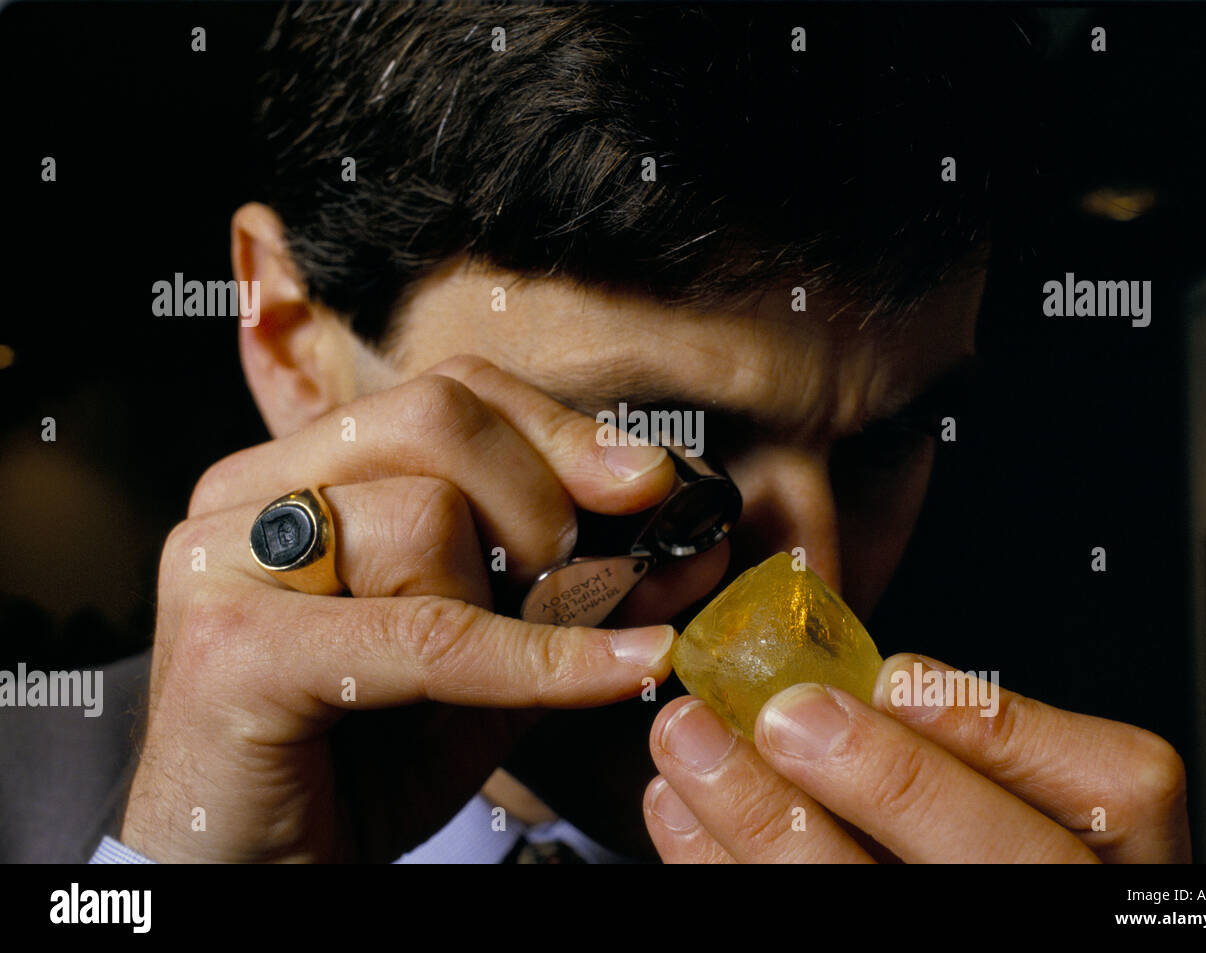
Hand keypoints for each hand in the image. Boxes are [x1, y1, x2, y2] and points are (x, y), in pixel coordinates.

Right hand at [122, 355, 701, 862]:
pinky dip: (537, 659)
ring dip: (502, 605)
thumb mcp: (488, 660)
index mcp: (300, 470)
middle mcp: (250, 492)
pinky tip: (618, 670)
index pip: (451, 392)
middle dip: (544, 496)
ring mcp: (226, 559)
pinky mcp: (233, 646)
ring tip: (481, 675)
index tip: (653, 482)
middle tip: (579, 574)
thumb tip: (695, 545)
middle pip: (436, 417)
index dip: (562, 429)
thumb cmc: (366, 759)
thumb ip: (575, 594)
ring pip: (428, 517)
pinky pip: (429, 633)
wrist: (259, 874)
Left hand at [643, 653, 1190, 861]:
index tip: (897, 676)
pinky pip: (789, 933)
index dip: (1001, 729)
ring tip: (691, 742)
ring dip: (766, 821)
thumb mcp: (1017, 794)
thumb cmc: (982, 841)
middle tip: (785, 714)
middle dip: (888, 782)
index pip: (1115, 786)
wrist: (948, 898)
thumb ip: (963, 747)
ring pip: (873, 907)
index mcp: (1119, 855)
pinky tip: (681, 815)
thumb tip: (836, 671)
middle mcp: (1066, 913)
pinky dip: (722, 869)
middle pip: (1002, 865)